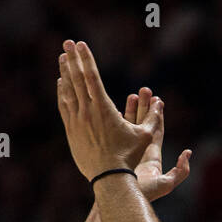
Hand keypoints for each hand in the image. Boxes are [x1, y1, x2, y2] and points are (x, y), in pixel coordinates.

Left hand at [56, 40, 156, 181]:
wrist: (109, 178)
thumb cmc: (129, 157)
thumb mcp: (145, 137)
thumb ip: (153, 118)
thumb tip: (160, 102)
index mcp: (104, 108)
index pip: (92, 76)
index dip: (86, 58)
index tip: (80, 44)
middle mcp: (87, 111)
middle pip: (77, 79)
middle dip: (73, 58)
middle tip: (67, 42)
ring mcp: (77, 121)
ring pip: (68, 91)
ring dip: (65, 73)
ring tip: (62, 58)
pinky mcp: (71, 131)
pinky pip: (64, 106)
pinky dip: (62, 93)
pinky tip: (61, 84)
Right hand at [123, 87, 191, 200]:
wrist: (118, 202)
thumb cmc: (140, 195)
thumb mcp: (165, 184)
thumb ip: (180, 171)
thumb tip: (187, 153)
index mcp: (152, 157)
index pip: (157, 132)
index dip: (159, 116)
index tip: (159, 99)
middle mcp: (140, 153)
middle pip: (144, 125)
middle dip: (146, 108)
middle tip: (145, 90)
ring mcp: (126, 153)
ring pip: (130, 127)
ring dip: (132, 110)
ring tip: (132, 95)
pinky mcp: (114, 153)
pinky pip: (117, 133)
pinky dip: (117, 120)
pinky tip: (113, 109)